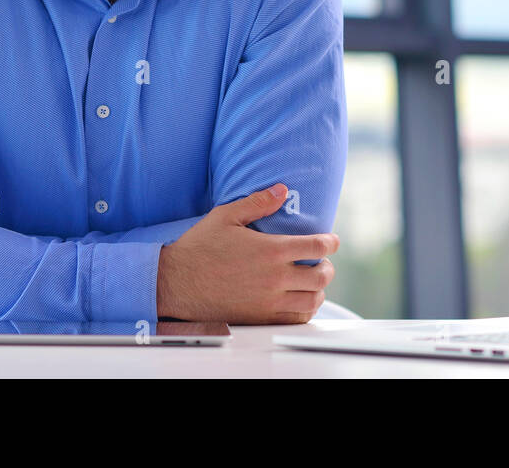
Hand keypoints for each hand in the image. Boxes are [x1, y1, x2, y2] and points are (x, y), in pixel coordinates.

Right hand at [156, 184, 338, 323]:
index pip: (317, 247)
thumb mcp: (226, 216)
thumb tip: (282, 190)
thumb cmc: (199, 247)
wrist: (176, 283)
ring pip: (312, 301)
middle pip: (321, 276)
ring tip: (314, 283)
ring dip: (319, 290)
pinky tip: (300, 302)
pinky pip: (295, 319)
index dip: (331, 242)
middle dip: (327, 267)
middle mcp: (275, 278)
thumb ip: (257, 202)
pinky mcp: (260, 317)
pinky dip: (305, 311)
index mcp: (271, 250)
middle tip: (322, 263)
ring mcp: (269, 301)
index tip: (332, 241)